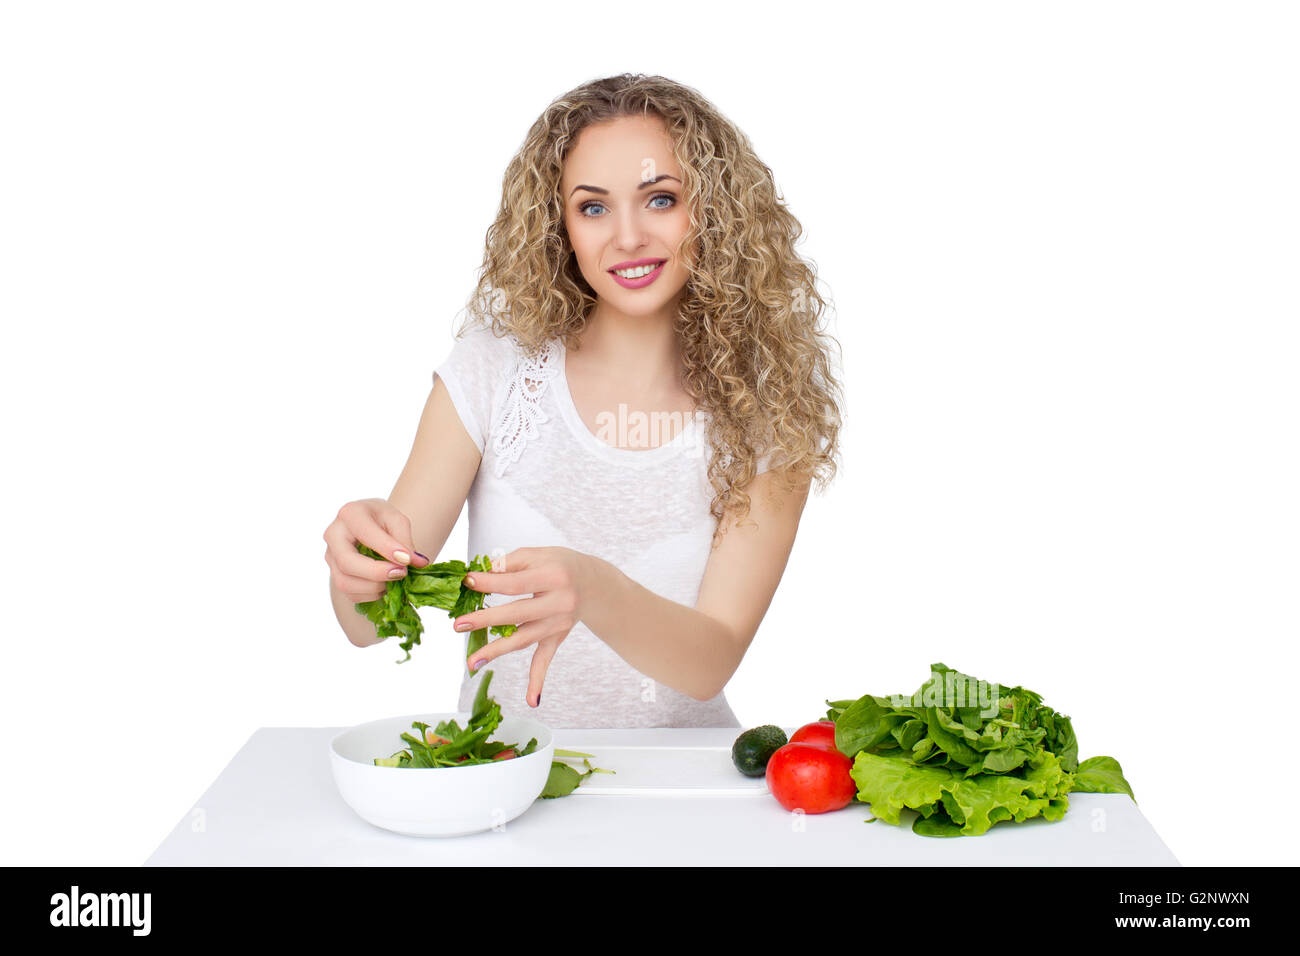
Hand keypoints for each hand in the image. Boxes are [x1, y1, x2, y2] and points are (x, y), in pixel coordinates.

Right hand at [324, 498, 430, 602]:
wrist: (370, 525)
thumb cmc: (383, 520)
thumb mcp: (398, 520)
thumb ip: (406, 540)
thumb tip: (418, 562)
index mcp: (350, 513)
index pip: (364, 533)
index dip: (386, 548)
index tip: (407, 559)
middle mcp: (334, 535)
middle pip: (347, 562)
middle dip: (376, 573)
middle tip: (401, 573)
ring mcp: (331, 557)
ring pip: (345, 582)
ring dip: (374, 587)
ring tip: (395, 579)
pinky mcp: (335, 575)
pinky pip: (350, 594)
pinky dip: (371, 595)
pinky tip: (385, 585)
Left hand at [456, 547, 592, 707]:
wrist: (592, 584)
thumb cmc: (559, 565)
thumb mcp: (538, 554)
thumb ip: (510, 563)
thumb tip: (481, 575)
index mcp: (553, 577)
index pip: (515, 583)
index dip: (490, 583)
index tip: (467, 581)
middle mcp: (559, 603)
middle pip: (517, 614)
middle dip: (486, 620)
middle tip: (459, 625)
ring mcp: (558, 624)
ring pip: (524, 639)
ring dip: (497, 651)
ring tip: (471, 662)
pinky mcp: (557, 638)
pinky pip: (546, 660)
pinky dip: (538, 681)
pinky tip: (532, 701)